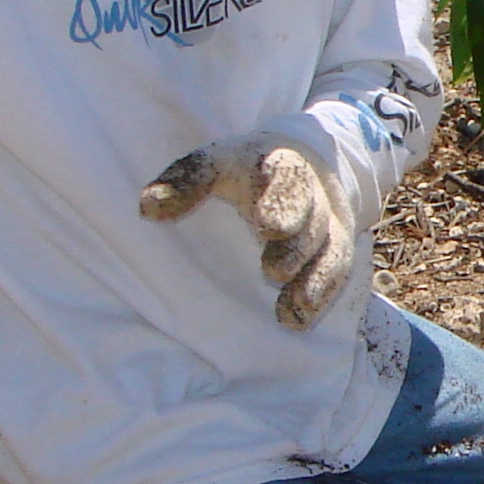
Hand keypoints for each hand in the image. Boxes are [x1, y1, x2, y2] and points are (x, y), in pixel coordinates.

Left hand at [140, 137, 354, 328]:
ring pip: (330, 246)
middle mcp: (310, 192)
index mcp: (278, 164)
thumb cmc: (247, 170)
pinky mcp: (336, 244)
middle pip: (311, 216)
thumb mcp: (215, 164)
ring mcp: (327, 220)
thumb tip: (147, 208)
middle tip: (272, 270)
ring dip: (312, 276)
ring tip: (289, 304)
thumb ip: (184, 182)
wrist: (304, 163)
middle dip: (296, 244)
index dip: (279, 200)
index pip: (284, 177)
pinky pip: (335, 270)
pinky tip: (296, 319)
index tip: (266, 224)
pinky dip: (320, 294)